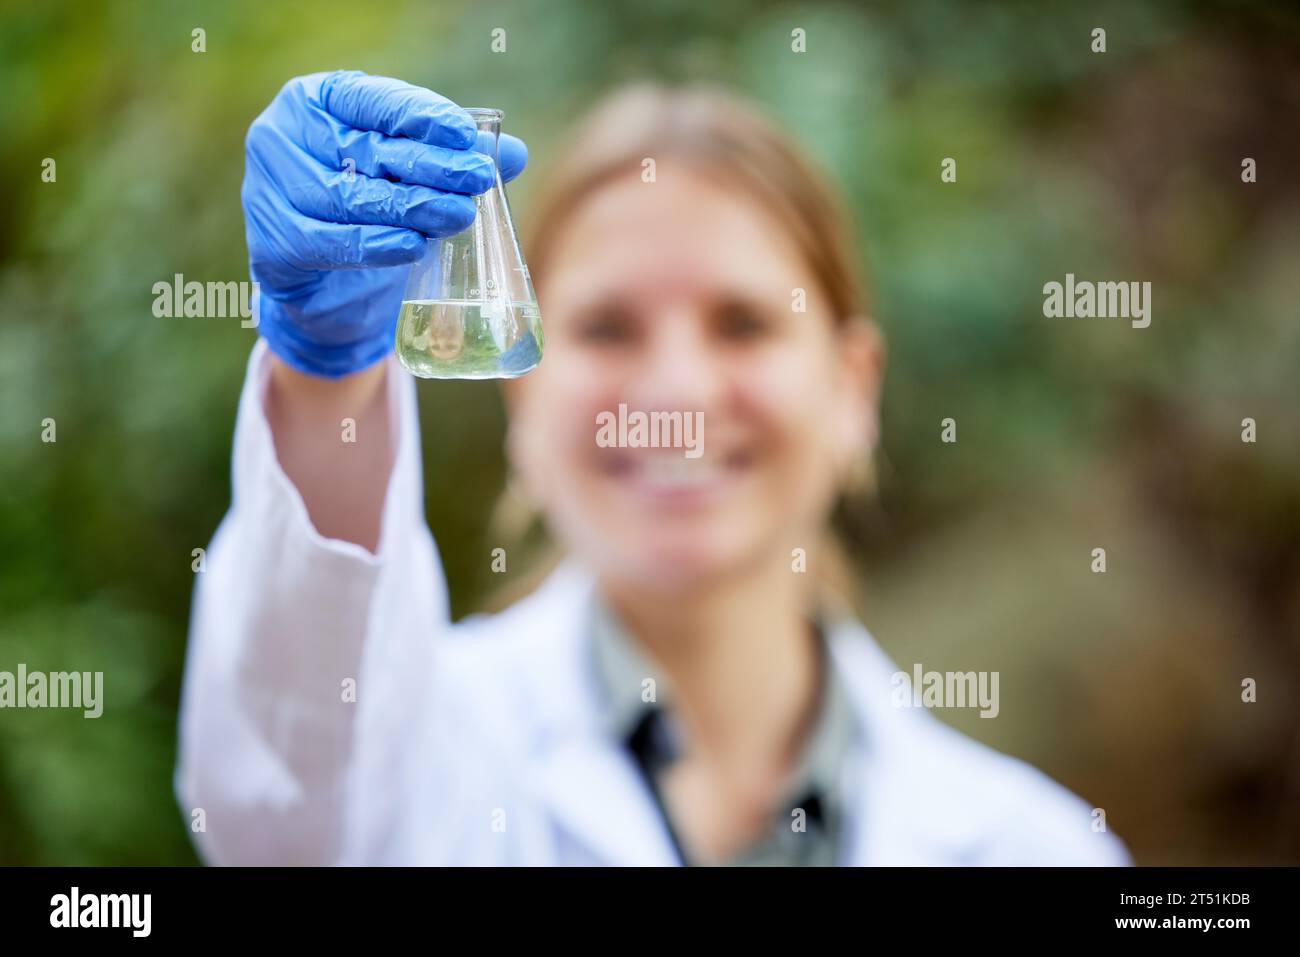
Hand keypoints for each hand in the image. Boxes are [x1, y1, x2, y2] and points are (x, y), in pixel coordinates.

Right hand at [242, 70, 527, 377]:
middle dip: (428, 165)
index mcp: (314, 101)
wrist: (327, 288)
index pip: (370, 99)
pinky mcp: (270, 245)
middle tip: (477, 180)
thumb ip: (454, 159)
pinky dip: (374, 245)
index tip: (466, 136)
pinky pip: (327, 243)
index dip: (419, 115)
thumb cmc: (369, 211)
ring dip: (408, 207)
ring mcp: (265, 191)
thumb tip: (513, 153)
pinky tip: (413, 246)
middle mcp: (281, 137)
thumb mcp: (411, 177)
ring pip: (346, 197)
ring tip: (458, 215)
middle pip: (363, 150)